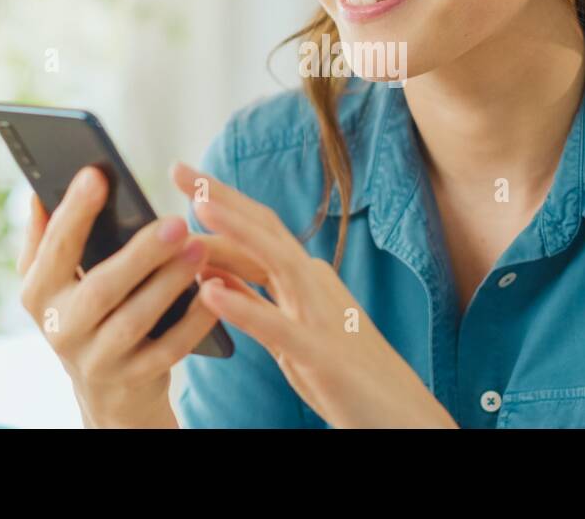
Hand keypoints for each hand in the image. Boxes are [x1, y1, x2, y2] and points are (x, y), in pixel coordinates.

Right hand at [17, 166, 220, 427]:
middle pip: (102, 289)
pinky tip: (214, 292)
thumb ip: (45, 239)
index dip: (73, 212)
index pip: (54, 249)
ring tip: (200, 248)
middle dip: (140, 255)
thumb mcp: (56, 282)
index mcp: (39, 294)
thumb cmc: (86, 313)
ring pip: (136, 320)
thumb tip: (38, 194)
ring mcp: (98, 359)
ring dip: (170, 283)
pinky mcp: (135, 378)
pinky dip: (193, 322)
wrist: (108, 388)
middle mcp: (61, 329)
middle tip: (177, 222)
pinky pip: (169, 349)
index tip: (97, 174)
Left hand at [170, 161, 457, 428]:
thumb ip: (255, 301)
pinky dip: (243, 306)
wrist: (403, 415)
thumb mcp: (291, 332)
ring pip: (275, 262)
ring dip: (236, 234)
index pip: (260, 230)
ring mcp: (322, 317)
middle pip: (266, 230)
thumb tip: (211, 271)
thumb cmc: (349, 374)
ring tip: (198, 209)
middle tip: (180, 169)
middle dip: (223, 198)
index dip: (223, 203)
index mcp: (308, 280)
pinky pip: (277, 326)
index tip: (187, 180)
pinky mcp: (322, 355)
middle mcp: (316, 286)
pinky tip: (209, 292)